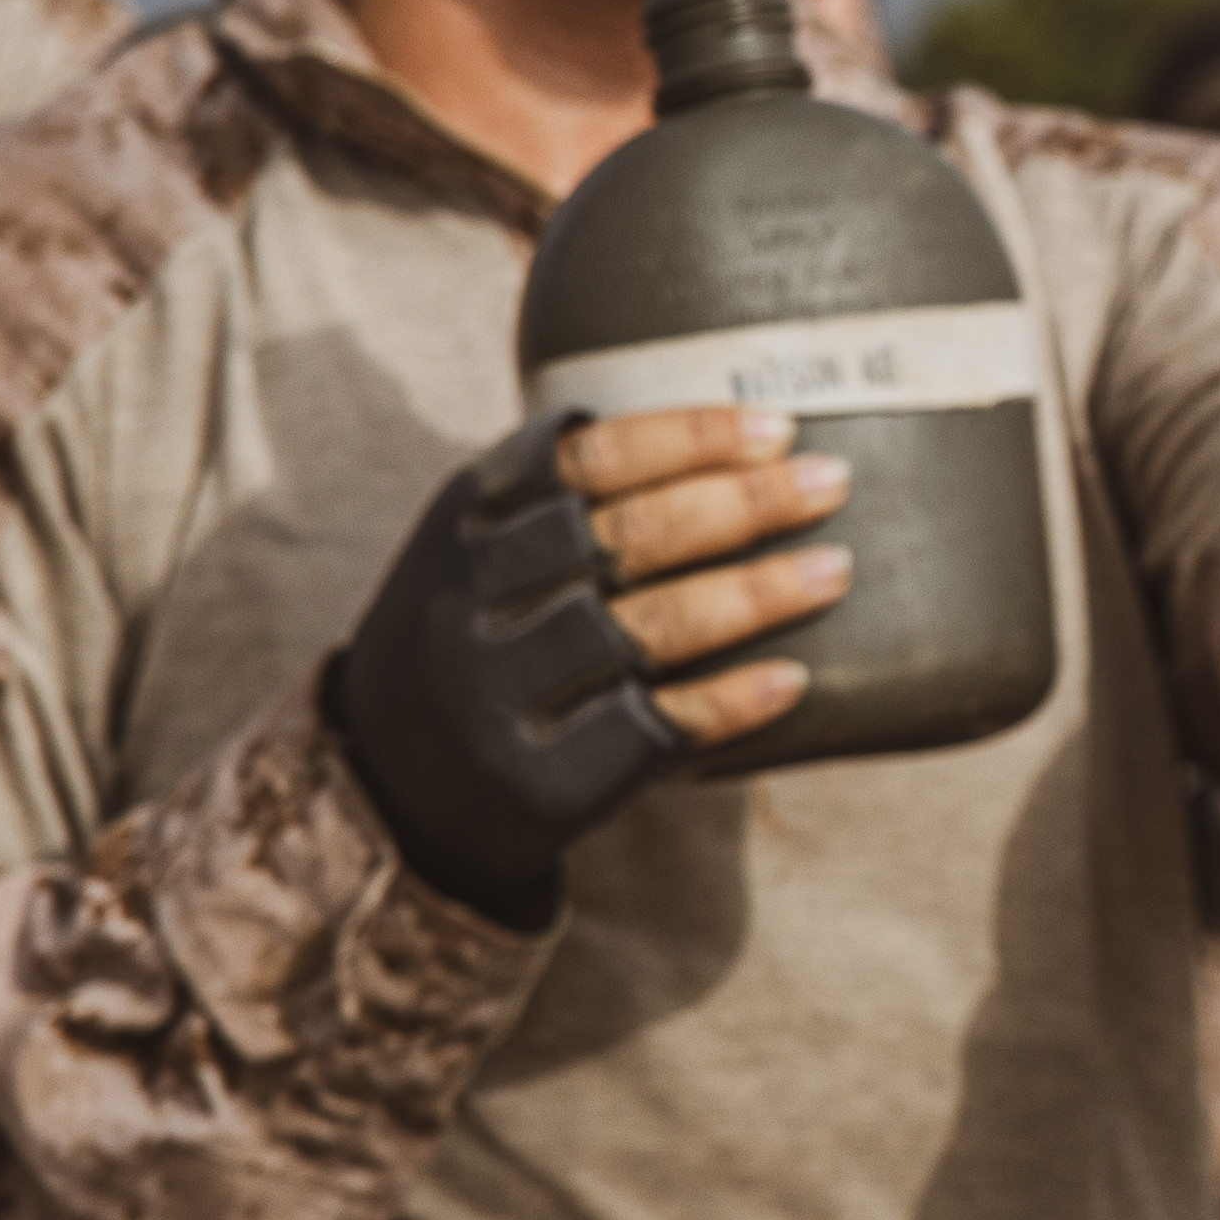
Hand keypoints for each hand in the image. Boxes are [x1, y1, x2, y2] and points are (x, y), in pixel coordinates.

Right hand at [321, 405, 855, 924]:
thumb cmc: (468, 640)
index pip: (583, 460)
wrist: (384, 790)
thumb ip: (551, 495)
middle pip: (627, 538)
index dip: (686, 438)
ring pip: (649, 629)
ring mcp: (501, 699)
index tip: (776, 428)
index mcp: (461, 526)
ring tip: (835, 568)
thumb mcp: (470, 550)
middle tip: (832, 481)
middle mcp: (474, 607)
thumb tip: (715, 431)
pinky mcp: (538, 783)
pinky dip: (728, 701)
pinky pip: (652, 730)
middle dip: (743, 504)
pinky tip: (793, 679)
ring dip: (755, 595)